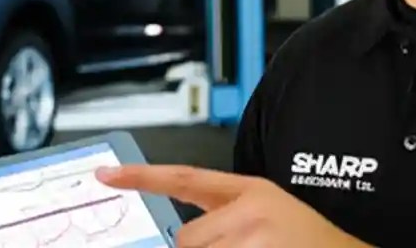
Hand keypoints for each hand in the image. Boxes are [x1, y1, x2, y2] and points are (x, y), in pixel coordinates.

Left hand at [96, 164, 372, 247]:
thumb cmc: (309, 244)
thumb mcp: (270, 215)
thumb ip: (226, 219)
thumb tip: (183, 238)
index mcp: (253, 191)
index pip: (186, 179)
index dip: (142, 178)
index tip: (106, 174)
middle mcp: (251, 212)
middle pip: (186, 240)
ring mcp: (254, 241)